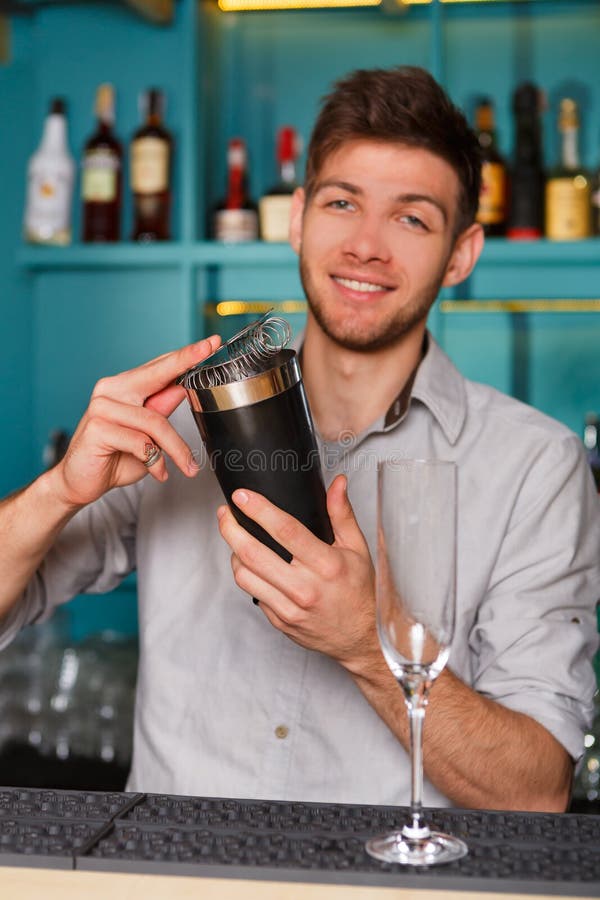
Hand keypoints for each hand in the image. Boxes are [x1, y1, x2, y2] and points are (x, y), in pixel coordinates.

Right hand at [51, 335, 220, 508]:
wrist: (80, 482)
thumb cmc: (115, 457)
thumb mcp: (148, 435)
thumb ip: (161, 411)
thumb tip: (183, 388)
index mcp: (124, 387)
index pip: (159, 367)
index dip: (186, 354)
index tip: (211, 342)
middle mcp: (111, 390)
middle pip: (158, 376)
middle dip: (186, 362)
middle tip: (210, 349)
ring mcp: (102, 407)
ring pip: (156, 422)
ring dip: (177, 449)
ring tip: (187, 466)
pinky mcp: (98, 428)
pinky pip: (141, 442)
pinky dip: (155, 461)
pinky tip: (158, 472)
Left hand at [217, 474, 379, 671]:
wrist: (362, 637)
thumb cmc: (360, 591)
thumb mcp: (358, 549)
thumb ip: (342, 514)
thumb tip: (338, 483)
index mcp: (326, 565)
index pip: (285, 530)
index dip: (259, 510)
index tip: (242, 496)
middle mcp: (305, 588)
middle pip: (253, 553)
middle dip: (231, 528)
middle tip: (225, 513)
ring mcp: (289, 608)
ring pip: (244, 575)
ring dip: (233, 552)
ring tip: (235, 537)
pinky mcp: (279, 621)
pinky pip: (253, 593)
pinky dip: (246, 574)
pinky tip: (249, 563)